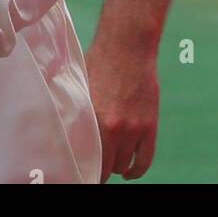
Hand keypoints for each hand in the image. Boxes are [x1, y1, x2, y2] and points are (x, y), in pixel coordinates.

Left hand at [84, 40, 158, 181]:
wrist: (128, 45)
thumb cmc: (100, 59)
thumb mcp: (82, 84)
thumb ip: (78, 108)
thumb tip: (68, 126)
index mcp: (94, 118)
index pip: (88, 157)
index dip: (84, 167)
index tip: (81, 169)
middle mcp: (114, 128)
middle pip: (107, 165)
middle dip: (100, 168)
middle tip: (95, 167)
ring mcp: (134, 129)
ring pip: (124, 164)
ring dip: (117, 167)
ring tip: (111, 165)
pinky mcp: (150, 126)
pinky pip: (145, 159)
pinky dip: (136, 170)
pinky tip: (129, 172)